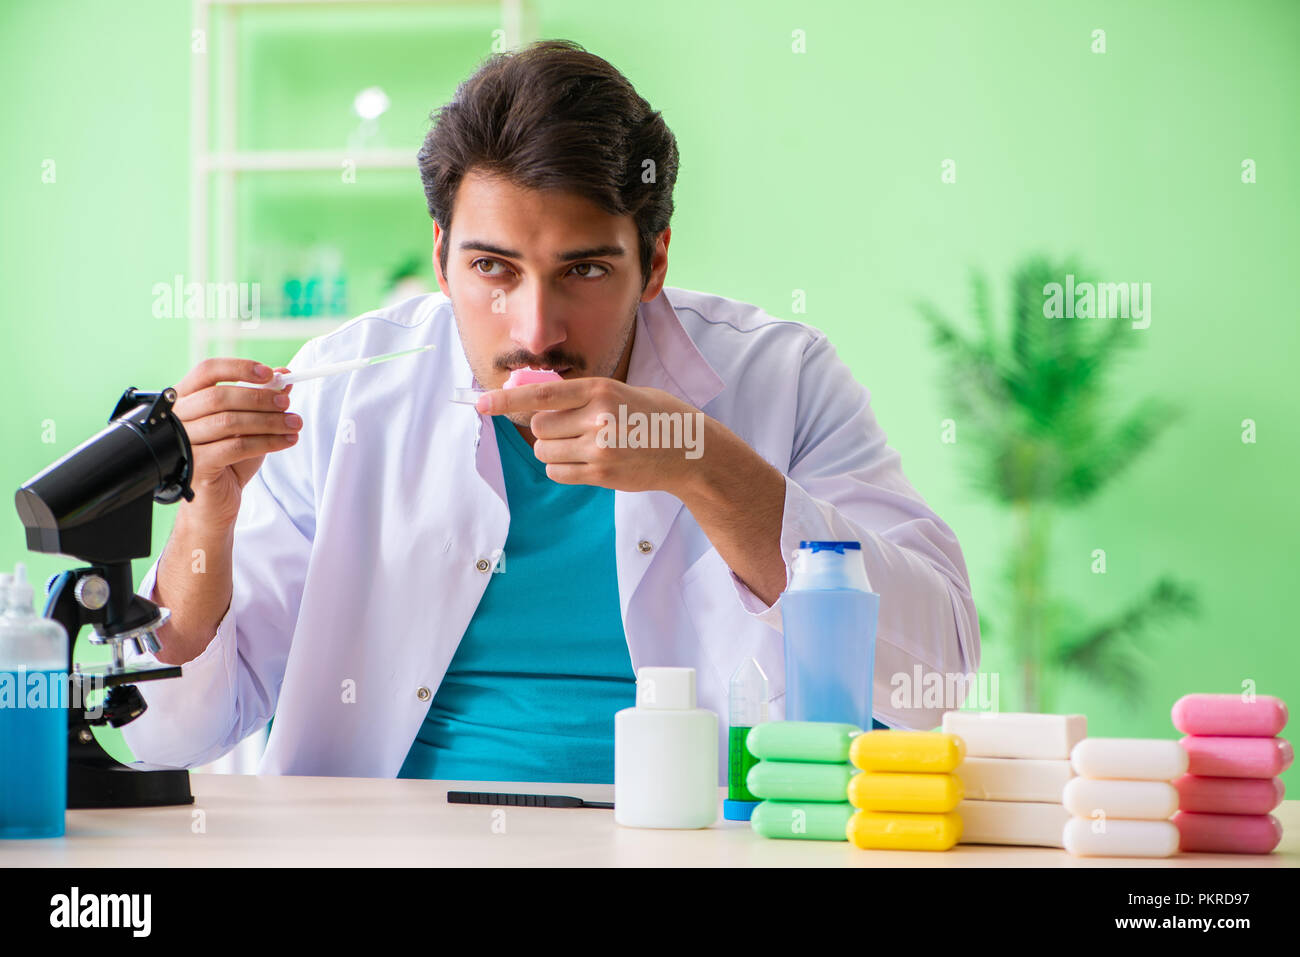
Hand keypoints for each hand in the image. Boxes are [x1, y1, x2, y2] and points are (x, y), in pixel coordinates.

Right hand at [170, 358, 301, 524]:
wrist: (215, 500)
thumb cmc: (228, 459)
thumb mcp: (248, 424)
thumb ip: (260, 398)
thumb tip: (284, 376)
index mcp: (186, 398)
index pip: (207, 371)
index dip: (239, 368)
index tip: (270, 373)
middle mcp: (178, 417)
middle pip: (219, 396)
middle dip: (260, 398)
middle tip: (287, 404)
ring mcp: (183, 441)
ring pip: (229, 422)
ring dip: (268, 421)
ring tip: (294, 424)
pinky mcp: (195, 464)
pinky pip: (235, 447)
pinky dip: (266, 442)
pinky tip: (285, 441)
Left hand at [477, 377, 708, 494]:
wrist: (690, 450)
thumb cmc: (654, 416)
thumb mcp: (621, 392)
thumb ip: (582, 396)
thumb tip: (538, 402)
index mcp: (600, 390)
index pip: (541, 395)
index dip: (506, 399)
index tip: (481, 403)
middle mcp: (597, 419)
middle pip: (538, 426)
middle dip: (546, 428)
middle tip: (571, 429)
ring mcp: (599, 450)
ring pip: (544, 451)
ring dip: (554, 449)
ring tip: (584, 445)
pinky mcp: (601, 475)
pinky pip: (557, 472)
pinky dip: (562, 468)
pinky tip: (586, 462)